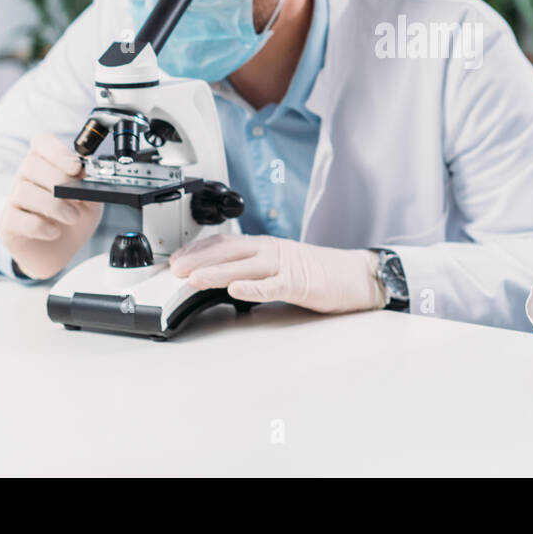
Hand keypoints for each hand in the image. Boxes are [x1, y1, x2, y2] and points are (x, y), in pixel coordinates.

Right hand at [0, 133, 102, 279]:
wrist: (60, 252)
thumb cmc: (72, 219)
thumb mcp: (91, 203)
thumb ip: (92, 190)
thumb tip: (91, 182)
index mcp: (47, 164)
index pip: (42, 143)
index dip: (57, 151)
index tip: (76, 167)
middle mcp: (26, 177)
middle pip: (31, 164)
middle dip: (58, 180)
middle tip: (78, 198)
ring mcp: (14, 199)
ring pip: (24, 191)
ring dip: (53, 205)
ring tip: (72, 217)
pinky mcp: (7, 222)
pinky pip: (16, 218)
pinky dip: (40, 225)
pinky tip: (54, 231)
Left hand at [170, 234, 384, 313]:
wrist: (356, 276)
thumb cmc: (320, 274)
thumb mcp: (281, 266)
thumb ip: (256, 270)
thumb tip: (223, 281)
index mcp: (267, 247)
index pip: (226, 243)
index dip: (199, 250)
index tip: (178, 259)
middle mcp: (273, 251)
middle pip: (229, 251)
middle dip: (199, 259)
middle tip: (175, 269)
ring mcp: (286, 266)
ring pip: (245, 266)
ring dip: (217, 272)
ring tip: (194, 279)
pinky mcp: (300, 283)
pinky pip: (273, 285)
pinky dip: (253, 287)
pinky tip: (237, 291)